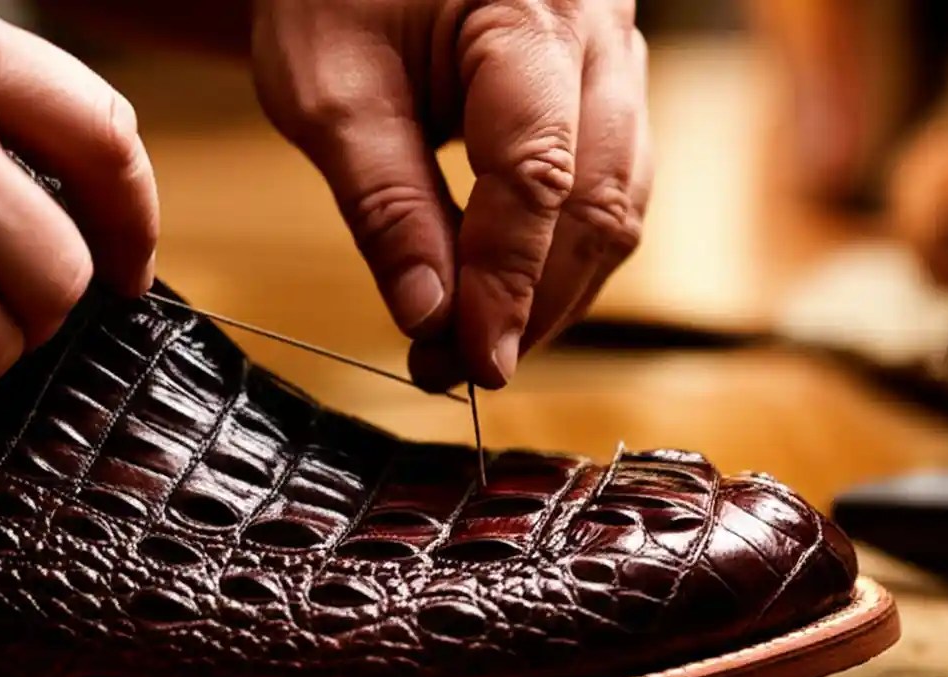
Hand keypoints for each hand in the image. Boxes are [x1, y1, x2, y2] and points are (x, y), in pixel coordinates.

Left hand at [251, 0, 652, 388]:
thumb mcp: (329, 91)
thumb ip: (384, 204)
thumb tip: (430, 316)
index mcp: (532, 8)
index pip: (538, 174)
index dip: (508, 282)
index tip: (473, 363)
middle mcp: (600, 27)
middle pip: (600, 201)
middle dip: (533, 303)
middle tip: (456, 369)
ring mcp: (617, 55)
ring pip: (618, 205)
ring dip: (553, 291)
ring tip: (472, 344)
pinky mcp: (608, 87)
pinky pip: (610, 188)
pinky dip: (560, 254)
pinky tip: (506, 294)